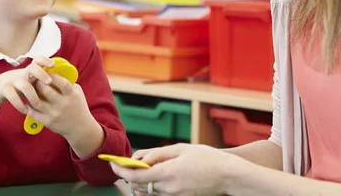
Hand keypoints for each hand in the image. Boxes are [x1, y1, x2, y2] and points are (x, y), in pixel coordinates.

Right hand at [0, 56, 54, 116]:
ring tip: (37, 104)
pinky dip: (19, 104)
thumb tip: (63, 88)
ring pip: (23, 84)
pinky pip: (12, 95)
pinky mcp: (4, 89)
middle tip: (48, 82)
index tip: (53, 65)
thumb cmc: (20, 85)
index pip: (38, 60)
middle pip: (32, 68)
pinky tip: (25, 110)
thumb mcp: (31, 81)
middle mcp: (23, 73)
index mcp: (31, 71)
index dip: (45, 60)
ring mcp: (13, 80)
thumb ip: (43, 82)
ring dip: (32, 95)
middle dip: (41, 74)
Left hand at [26, 73, 104, 156]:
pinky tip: (28, 101)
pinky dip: (28, 105)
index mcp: (71, 94)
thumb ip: (67, 83)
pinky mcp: (48, 122)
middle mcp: (63, 104)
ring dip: (30, 93)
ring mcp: (54, 114)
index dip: (51, 75)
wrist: (80, 128)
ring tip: (30, 89)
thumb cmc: (78, 106)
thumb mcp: (77, 92)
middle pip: (44, 89)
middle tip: (34, 79)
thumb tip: (54, 71)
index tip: (45, 71)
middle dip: (37, 82)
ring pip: (36, 101)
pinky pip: (33, 112)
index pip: (60, 81)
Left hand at [111, 143, 237, 195]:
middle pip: (139, 186)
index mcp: (167, 173)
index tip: (112, 163)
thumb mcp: (181, 149)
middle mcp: (168, 189)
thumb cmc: (206, 158)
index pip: (134, 177)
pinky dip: (152, 186)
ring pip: (148, 192)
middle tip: (125, 164)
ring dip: (140, 182)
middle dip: (128, 176)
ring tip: (140, 169)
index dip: (120, 171)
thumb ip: (157, 154)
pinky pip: (159, 194)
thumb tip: (140, 159)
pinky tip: (156, 175)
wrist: (228, 175)